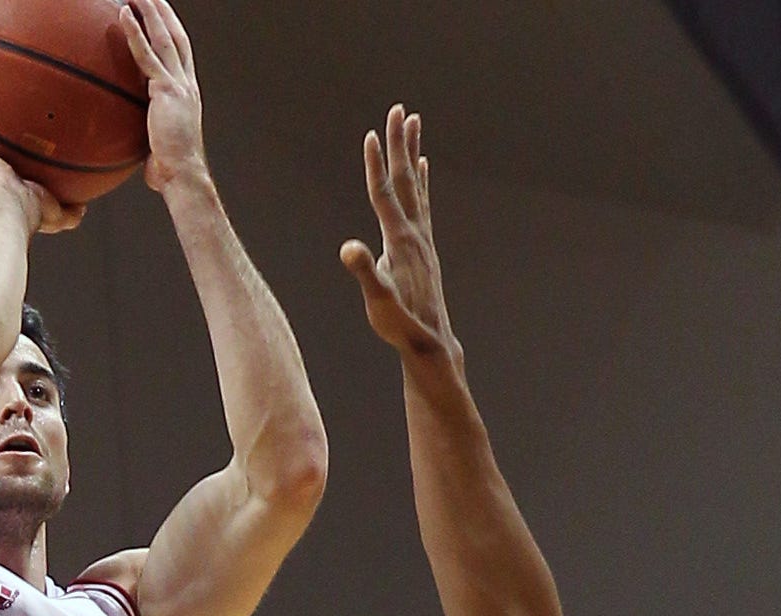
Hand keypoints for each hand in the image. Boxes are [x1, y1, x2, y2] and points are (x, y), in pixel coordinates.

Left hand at [120, 0, 206, 191]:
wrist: (183, 175)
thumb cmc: (169, 169)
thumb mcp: (157, 144)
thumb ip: (146, 133)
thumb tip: (133, 146)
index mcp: (186, 92)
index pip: (179, 52)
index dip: (170, 29)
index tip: (159, 13)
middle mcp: (186, 83)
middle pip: (175, 36)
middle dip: (163, 11)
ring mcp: (178, 85)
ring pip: (164, 37)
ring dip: (151, 10)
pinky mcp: (165, 91)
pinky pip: (146, 55)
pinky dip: (135, 32)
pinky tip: (123, 13)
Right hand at [341, 106, 459, 360]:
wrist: (430, 341)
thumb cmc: (400, 324)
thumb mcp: (377, 302)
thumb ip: (365, 273)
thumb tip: (349, 248)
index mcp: (400, 241)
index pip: (384, 194)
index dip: (376, 165)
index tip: (372, 134)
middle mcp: (415, 233)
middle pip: (404, 179)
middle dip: (400, 143)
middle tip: (399, 109)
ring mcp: (422, 238)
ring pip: (415, 185)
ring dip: (412, 152)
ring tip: (413, 123)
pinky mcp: (424, 246)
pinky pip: (422, 203)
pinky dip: (420, 180)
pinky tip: (422, 167)